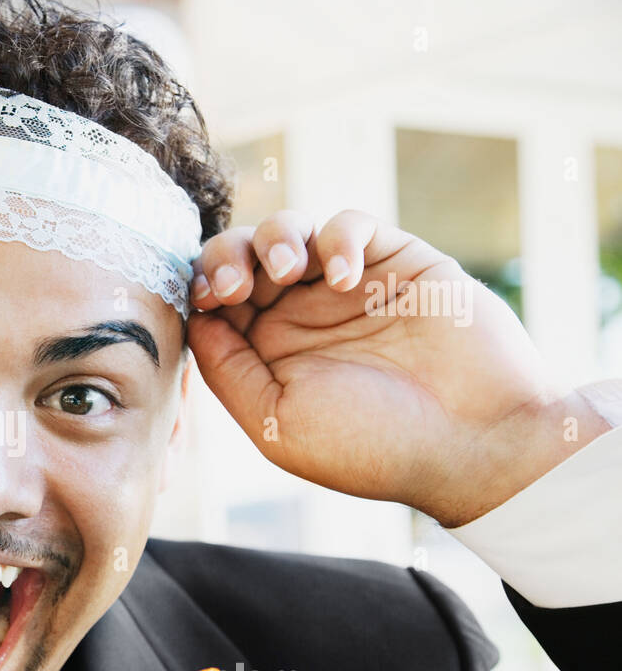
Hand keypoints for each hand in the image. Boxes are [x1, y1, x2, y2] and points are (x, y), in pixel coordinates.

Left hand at [186, 209, 611, 527]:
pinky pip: (351, 224)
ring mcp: (346, 287)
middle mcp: (299, 316)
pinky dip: (339, 237)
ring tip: (288, 269)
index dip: (199, 288)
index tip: (204, 298)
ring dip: (275, 238)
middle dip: (226, 256)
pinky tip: (349, 276)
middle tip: (235, 283)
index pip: (213, 303)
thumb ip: (227, 371)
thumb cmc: (371, 446)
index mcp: (265, 355)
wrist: (475, 440)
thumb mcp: (276, 423)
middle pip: (240, 258)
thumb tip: (194, 319)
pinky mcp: (395, 261)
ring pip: (289, 231)